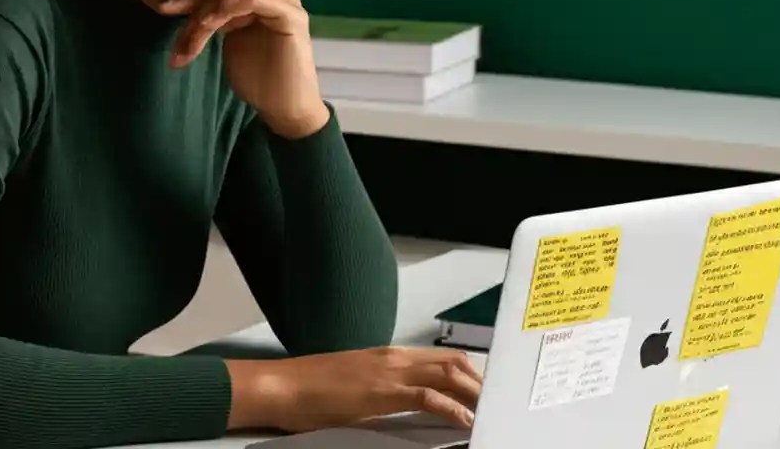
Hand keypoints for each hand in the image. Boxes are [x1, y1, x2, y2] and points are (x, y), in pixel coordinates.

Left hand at [159, 0, 328, 138]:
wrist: (285, 109)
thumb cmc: (259, 81)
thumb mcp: (229, 44)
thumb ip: (216, 21)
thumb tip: (179, 5)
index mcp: (258, 0)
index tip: (165, 7)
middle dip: (193, 12)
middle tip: (175, 36)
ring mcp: (283, 2)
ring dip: (205, 16)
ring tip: (190, 42)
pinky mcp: (290, 14)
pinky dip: (227, 6)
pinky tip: (210, 21)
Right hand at [225, 346, 482, 432]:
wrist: (281, 386)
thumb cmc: (309, 390)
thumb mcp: (355, 388)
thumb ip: (384, 393)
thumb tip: (406, 408)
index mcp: (389, 356)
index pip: (442, 359)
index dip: (469, 374)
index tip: (486, 392)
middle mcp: (395, 358)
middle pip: (453, 363)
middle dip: (480, 383)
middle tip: (498, 405)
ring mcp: (389, 372)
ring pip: (448, 375)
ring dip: (474, 394)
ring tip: (490, 413)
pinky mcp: (381, 392)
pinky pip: (427, 397)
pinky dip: (452, 409)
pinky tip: (465, 422)